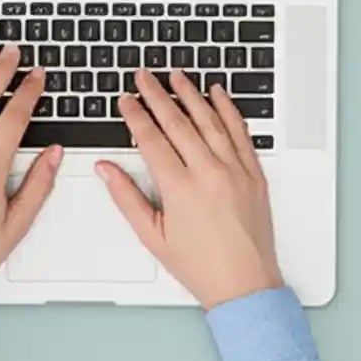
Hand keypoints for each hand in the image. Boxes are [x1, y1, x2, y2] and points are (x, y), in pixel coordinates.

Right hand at [95, 70, 281, 308]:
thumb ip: (126, 198)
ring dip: (191, 94)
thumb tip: (106, 170)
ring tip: (177, 76)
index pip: (151, 139)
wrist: (245, 284)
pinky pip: (240, 133)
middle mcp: (209, 174)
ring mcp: (235, 171)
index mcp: (180, 189)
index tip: (126, 99)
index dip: (135, 115)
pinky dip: (228, 110)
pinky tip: (218, 95)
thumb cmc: (201, 267)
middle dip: (158, 95)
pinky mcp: (255, 175)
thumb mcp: (153, 237)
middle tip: (144, 76)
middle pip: (178, 122)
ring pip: (210, 121)